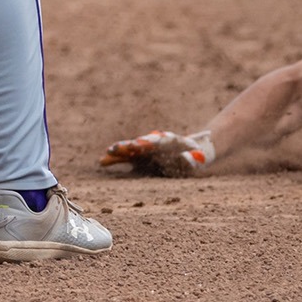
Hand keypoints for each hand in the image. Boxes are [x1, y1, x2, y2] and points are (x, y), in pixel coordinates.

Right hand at [99, 129, 215, 175]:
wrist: (191, 153)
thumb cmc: (197, 156)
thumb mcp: (199, 158)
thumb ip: (193, 159)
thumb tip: (186, 158)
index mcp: (169, 141)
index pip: (157, 141)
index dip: (148, 142)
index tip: (139, 143)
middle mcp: (154, 143)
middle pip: (140, 143)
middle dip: (130, 145)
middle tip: (118, 147)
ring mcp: (145, 150)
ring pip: (130, 149)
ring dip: (120, 151)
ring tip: (107, 153)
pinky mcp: (140, 157)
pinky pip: (126, 158)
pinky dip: (115, 159)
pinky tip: (103, 161)